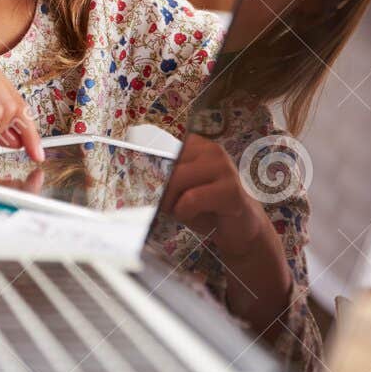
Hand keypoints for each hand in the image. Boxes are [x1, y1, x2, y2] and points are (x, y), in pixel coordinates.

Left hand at [159, 134, 292, 333]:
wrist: (237, 227)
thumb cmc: (204, 207)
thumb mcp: (177, 189)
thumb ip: (161, 178)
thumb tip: (132, 177)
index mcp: (194, 144)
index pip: (158, 149)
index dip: (147, 170)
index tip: (145, 186)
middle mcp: (209, 149)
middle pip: (165, 166)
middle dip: (160, 191)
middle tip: (168, 206)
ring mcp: (223, 166)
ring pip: (175, 180)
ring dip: (171, 203)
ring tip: (183, 210)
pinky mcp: (231, 189)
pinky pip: (191, 199)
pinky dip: (185, 212)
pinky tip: (195, 215)